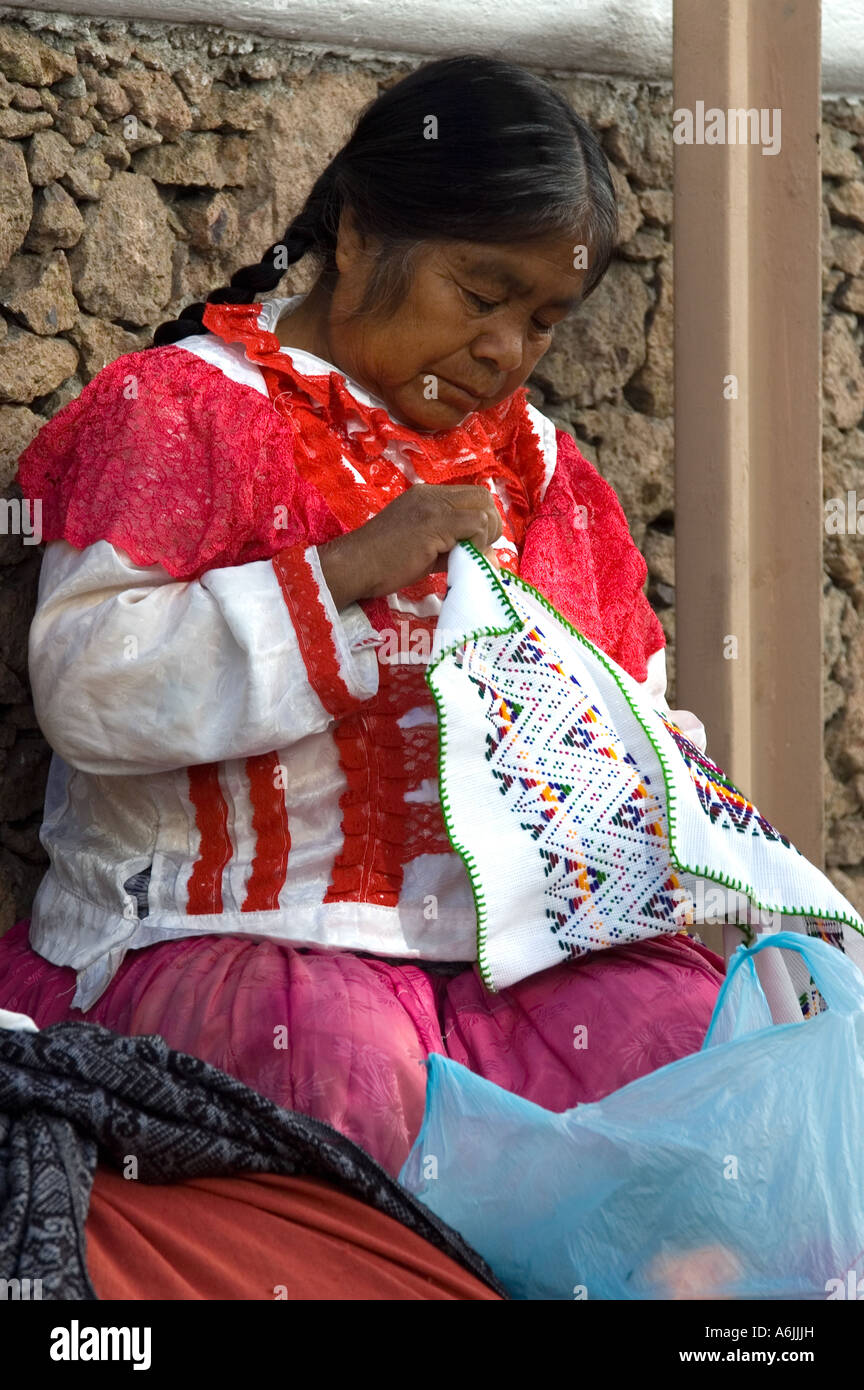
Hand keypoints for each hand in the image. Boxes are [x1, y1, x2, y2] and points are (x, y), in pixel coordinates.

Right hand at [317, 484, 502, 608]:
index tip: (475, 544)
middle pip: (482, 496)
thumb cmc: (381, 563)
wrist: (355, 565)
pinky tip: (462, 558)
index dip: (482, 519)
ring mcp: (433, 507)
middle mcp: (431, 495)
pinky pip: (475, 524)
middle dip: (490, 524)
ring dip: (485, 535)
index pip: (470, 496)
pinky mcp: (434, 523)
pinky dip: (478, 542)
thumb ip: (451, 547)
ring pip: (482, 508)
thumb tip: (484, 556)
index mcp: (426, 497)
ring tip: (469, 555)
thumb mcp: (422, 550)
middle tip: (480, 550)